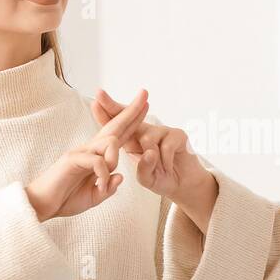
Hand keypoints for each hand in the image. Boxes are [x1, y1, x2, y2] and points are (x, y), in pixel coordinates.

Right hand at [25, 90, 147, 221]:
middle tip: (145, 94)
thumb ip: (108, 187)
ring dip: (115, 159)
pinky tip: (99, 186)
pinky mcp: (72, 159)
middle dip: (131, 111)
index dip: (132, 120)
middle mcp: (89, 149)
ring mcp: (80, 152)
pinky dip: (103, 174)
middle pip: (114, 126)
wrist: (42, 205)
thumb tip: (121, 177)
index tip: (146, 105)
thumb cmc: (66, 198)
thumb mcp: (95, 196)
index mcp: (96, 155)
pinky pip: (97, 161)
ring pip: (109, 142)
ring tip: (105, 181)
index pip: (118, 134)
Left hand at [90, 90, 215, 210]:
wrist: (184, 185)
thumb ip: (143, 168)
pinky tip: (169, 167)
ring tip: (160, 169)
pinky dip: (166, 161)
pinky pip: (166, 147)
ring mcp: (162, 131)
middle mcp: (146, 132)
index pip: (117, 126)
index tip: (95, 101)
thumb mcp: (147, 179)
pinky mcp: (178, 134)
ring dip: (152, 159)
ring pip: (147, 138)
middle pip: (126, 115)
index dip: (105, 114)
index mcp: (133, 141)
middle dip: (111, 104)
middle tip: (99, 94)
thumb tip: (149, 152)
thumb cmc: (162, 179)